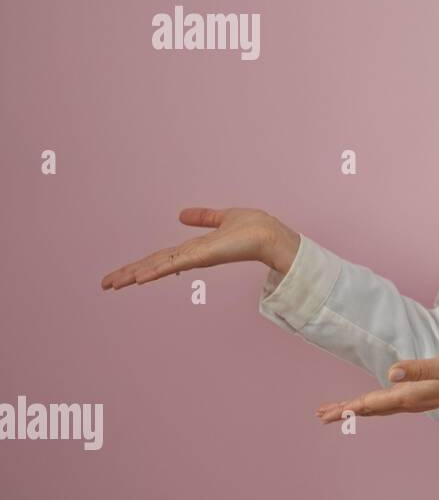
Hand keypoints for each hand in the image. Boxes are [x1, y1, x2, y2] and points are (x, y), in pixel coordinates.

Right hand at [100, 207, 298, 289]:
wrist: (271, 234)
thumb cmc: (254, 228)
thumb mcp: (222, 218)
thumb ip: (203, 217)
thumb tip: (181, 214)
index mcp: (194, 248)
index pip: (161, 257)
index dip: (141, 265)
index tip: (123, 274)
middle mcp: (191, 255)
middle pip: (154, 265)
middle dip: (128, 274)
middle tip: (105, 284)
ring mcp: (196, 257)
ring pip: (158, 266)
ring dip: (134, 274)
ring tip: (113, 283)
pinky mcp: (203, 256)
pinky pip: (174, 264)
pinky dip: (156, 270)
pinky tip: (139, 278)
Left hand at [315, 348, 438, 421]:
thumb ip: (420, 368)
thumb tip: (391, 372)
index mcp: (413, 394)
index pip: (373, 403)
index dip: (348, 407)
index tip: (326, 413)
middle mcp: (413, 401)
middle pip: (373, 409)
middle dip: (347, 411)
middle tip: (321, 415)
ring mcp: (420, 399)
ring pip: (382, 407)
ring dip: (360, 408)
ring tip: (341, 409)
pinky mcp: (427, 394)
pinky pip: (394, 403)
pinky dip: (377, 403)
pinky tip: (378, 400)